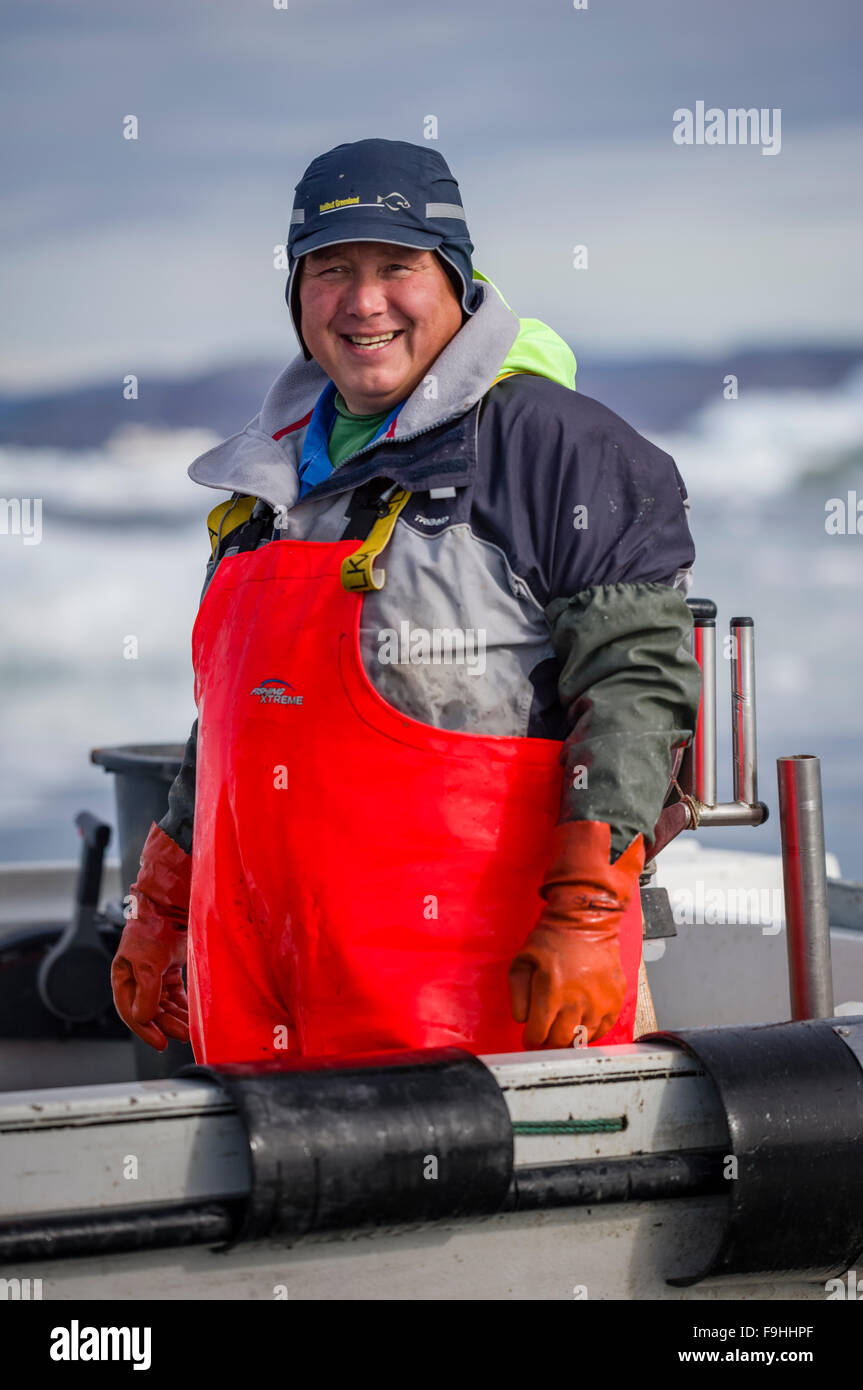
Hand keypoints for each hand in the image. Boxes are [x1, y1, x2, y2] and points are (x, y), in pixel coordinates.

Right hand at [110, 821, 192, 1050]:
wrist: (171, 905)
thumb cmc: (152, 928)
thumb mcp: (146, 962)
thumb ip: (146, 992)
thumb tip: (144, 1018)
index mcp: (123, 977)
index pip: (130, 1012)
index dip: (145, 1029)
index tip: (161, 1043)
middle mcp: (137, 978)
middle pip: (151, 1011)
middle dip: (167, 1025)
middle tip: (183, 1037)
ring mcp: (155, 974)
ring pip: (166, 1005)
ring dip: (177, 1018)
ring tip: (191, 1030)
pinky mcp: (172, 970)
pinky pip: (177, 995)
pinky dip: (185, 1006)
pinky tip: (194, 1016)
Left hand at [508, 820, 643, 1049]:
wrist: (586, 921)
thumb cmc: (551, 939)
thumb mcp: (522, 961)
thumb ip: (517, 994)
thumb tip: (523, 1019)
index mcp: (551, 992)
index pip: (538, 1035)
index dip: (530, 1040)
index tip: (529, 1039)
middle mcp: (577, 1001)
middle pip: (559, 1041)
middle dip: (548, 1043)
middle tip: (544, 1038)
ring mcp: (599, 1002)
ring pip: (582, 1038)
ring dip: (569, 1038)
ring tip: (563, 1030)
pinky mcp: (615, 999)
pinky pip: (603, 1029)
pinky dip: (591, 1032)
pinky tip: (582, 1025)